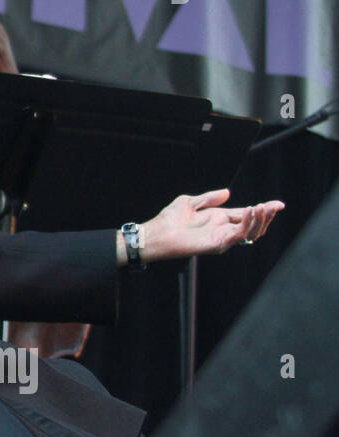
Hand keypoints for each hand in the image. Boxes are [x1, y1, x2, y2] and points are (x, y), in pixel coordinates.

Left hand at [132, 189, 284, 262]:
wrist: (156, 232)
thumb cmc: (169, 219)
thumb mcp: (191, 202)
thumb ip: (210, 198)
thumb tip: (227, 192)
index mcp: (219, 219)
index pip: (246, 215)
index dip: (263, 210)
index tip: (279, 204)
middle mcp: (223, 230)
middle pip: (253, 225)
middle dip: (266, 216)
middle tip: (274, 206)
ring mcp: (221, 238)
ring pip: (250, 232)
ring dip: (259, 220)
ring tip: (262, 207)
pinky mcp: (217, 244)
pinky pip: (238, 235)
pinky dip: (246, 224)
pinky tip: (249, 211)